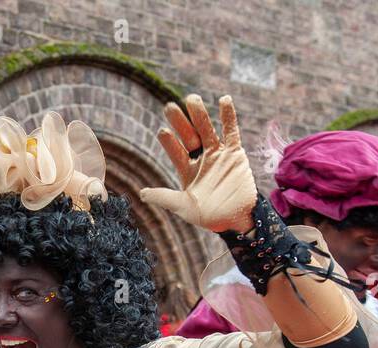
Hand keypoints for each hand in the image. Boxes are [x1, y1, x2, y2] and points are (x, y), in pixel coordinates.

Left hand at [139, 94, 257, 232]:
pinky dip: (228, 116)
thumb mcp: (183, 207)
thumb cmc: (209, 216)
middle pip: (188, 136)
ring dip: (199, 115)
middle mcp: (201, 159)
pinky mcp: (234, 153)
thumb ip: (165, 197)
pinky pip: (231, 131)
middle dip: (180, 123)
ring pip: (207, 130)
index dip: (169, 142)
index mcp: (187, 171)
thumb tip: (141, 194)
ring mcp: (217, 154)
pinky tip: (224, 100)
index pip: (176, 152)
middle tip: (169, 107)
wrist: (236, 219)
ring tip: (191, 99)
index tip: (162, 131)